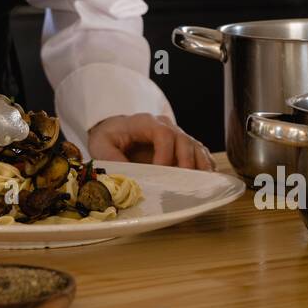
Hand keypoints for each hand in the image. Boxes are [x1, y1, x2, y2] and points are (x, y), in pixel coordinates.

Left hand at [86, 114, 215, 170]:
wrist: (115, 131)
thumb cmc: (109, 137)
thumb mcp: (100, 145)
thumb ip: (110, 157)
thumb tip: (124, 176)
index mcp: (145, 122)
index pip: (163, 134)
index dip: (165, 153)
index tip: (160, 172)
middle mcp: (165, 126)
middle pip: (184, 140)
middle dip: (186, 162)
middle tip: (184, 183)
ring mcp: (176, 135)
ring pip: (195, 146)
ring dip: (200, 165)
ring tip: (203, 184)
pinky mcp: (182, 147)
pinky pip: (199, 153)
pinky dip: (205, 166)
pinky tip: (207, 181)